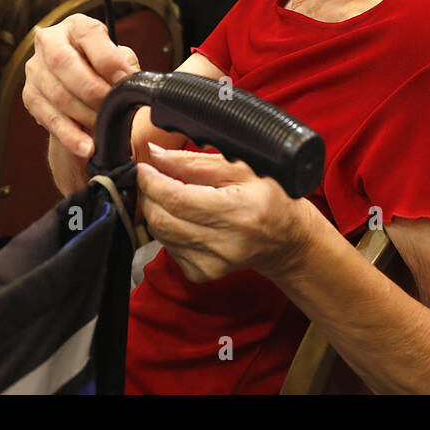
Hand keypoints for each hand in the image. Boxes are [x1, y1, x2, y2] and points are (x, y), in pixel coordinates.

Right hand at [22, 13, 139, 163]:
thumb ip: (125, 63)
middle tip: (114, 108)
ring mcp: (35, 69)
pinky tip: (87, 146)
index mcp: (77, 26)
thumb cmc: (105, 68)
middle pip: (64, 64)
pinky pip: (49, 118)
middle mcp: (49, 42)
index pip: (89, 36)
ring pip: (57, 94)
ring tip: (104, 128)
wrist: (81, 84)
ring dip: (84, 116)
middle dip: (93, 91)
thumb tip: (130, 78)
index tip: (126, 81)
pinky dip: (70, 135)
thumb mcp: (119, 57)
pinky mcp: (30, 95)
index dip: (109, 60)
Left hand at [137, 148, 315, 282]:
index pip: (178, 200)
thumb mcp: (240, 168)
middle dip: (150, 194)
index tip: (144, 167)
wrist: (285, 239)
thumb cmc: (269, 197)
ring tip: (171, 193)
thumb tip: (155, 154)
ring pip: (160, 234)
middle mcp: (224, 244)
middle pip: (163, 219)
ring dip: (157, 210)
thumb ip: (194, 162)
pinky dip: (169, 229)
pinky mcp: (201, 274)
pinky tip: (185, 218)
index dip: (153, 182)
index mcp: (238, 212)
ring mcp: (211, 264)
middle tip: (154, 177)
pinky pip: (168, 247)